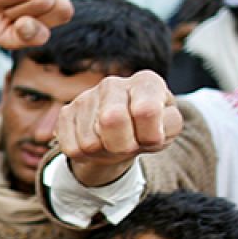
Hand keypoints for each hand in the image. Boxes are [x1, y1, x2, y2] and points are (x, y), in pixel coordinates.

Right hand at [49, 71, 180, 188]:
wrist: (122, 135)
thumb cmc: (148, 129)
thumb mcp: (168, 128)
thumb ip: (171, 125)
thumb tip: (155, 126)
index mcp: (145, 82)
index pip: (146, 110)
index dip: (150, 136)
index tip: (152, 139)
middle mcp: (113, 84)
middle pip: (111, 120)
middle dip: (123, 146)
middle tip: (129, 146)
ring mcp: (86, 97)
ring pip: (89, 142)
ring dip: (104, 152)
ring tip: (112, 144)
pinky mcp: (66, 113)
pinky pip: (71, 148)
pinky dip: (85, 156)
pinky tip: (95, 144)